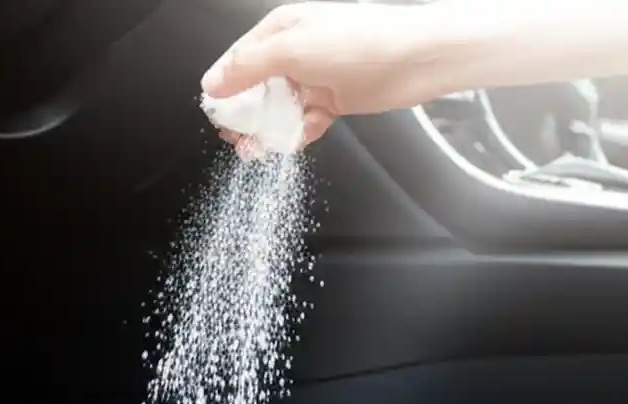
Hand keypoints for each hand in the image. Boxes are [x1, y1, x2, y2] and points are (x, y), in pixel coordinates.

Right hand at [201, 2, 442, 151]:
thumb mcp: (290, 50)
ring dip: (268, 130)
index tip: (216, 115)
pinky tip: (293, 143)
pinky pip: (304, 122)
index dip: (225, 88)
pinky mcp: (333, 100)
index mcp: (281, 29)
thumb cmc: (359, 42)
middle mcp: (295, 51)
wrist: (415, 60)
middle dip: (245, 115)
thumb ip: (247, 68)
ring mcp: (314, 77)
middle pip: (256, 88)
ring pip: (279, 109)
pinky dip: (297, 134)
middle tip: (236, 138)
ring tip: (258, 150)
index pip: (239, 60)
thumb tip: (212, 84)